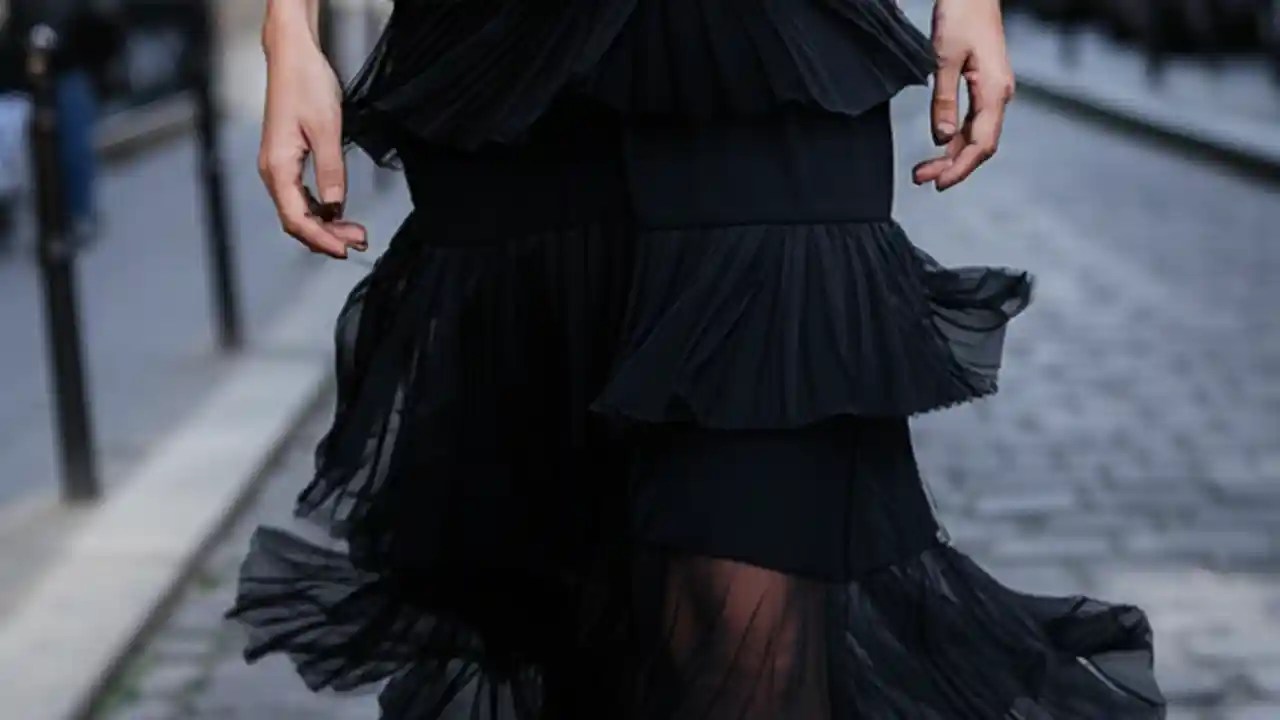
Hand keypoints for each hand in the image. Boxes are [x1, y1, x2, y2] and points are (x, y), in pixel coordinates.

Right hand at [259, 7, 365, 258]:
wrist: (293, 57)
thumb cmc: (308, 86)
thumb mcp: (327, 129)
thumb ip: (331, 171)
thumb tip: (334, 206)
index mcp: (278, 166)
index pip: (296, 219)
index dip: (321, 239)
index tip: (346, 250)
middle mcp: (273, 171)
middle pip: (296, 220)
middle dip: (328, 236)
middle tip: (360, 242)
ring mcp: (279, 167)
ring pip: (299, 210)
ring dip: (326, 224)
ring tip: (356, 232)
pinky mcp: (287, 160)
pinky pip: (301, 196)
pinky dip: (321, 209)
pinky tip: (340, 212)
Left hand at [913, 0, 1015, 191]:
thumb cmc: (960, 16)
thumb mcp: (944, 58)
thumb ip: (944, 100)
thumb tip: (943, 138)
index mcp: (994, 91)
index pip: (982, 143)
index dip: (961, 167)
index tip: (938, 183)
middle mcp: (999, 95)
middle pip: (980, 144)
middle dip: (953, 166)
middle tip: (922, 179)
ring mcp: (994, 91)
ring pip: (976, 135)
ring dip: (952, 154)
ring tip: (924, 170)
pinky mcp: (985, 85)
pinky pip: (974, 121)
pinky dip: (956, 138)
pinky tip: (940, 147)